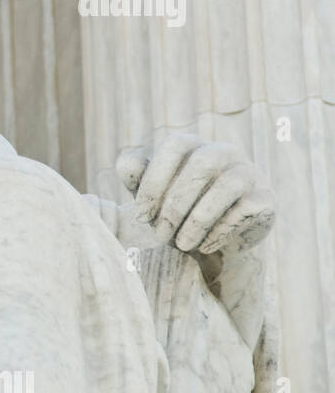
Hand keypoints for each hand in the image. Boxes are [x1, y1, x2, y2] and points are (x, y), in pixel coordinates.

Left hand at [116, 135, 274, 254]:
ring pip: (227, 185)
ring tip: (181, 245)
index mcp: (193, 146)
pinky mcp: (265, 198)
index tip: (141, 215)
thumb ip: (136, 176)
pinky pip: (246, 209)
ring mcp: (249, 173)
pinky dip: (220, 230)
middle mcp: (224, 152)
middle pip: (201, 164)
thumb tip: (128, 162)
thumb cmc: (175, 211)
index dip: (154, 180)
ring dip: (198, 220)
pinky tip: (204, 246)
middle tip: (160, 234)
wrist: (213, 240)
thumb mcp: (151, 196)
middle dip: (175, 204)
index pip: (175, 146)